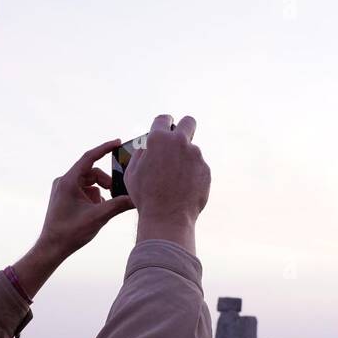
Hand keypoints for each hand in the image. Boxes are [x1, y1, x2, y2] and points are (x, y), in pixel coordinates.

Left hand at [12, 139, 136, 299]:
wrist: (51, 248)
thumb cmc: (70, 232)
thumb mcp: (98, 217)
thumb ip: (118, 205)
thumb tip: (136, 199)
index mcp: (69, 181)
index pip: (89, 158)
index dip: (104, 149)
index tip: (117, 142)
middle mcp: (64, 181)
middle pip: (91, 173)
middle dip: (105, 182)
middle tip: (116, 193)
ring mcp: (62, 190)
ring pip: (88, 183)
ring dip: (99, 192)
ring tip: (104, 207)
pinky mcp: (64, 198)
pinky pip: (82, 191)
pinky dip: (92, 198)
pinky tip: (96, 211)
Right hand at [124, 114, 209, 254]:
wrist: (167, 218)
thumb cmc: (146, 197)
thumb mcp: (132, 173)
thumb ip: (140, 154)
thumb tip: (146, 146)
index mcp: (158, 139)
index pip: (163, 119)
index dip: (163, 123)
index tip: (165, 127)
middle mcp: (180, 142)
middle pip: (189, 122)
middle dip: (185, 127)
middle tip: (180, 140)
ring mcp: (195, 155)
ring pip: (192, 151)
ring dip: (186, 160)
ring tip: (175, 182)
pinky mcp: (206, 169)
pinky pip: (199, 168)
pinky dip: (193, 176)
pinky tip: (184, 190)